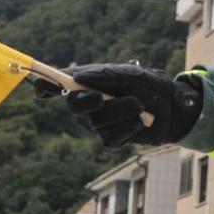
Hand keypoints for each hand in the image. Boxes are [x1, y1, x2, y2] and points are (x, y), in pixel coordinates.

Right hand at [36, 63, 201, 146]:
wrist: (175, 107)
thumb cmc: (151, 86)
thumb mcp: (131, 74)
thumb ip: (104, 74)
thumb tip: (76, 77)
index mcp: (92, 84)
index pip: (63, 85)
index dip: (47, 86)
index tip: (38, 85)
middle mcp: (92, 105)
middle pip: (76, 106)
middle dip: (87, 101)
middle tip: (100, 97)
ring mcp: (101, 124)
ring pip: (99, 121)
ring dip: (121, 110)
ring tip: (140, 105)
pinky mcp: (113, 139)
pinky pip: (112, 136)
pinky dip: (129, 126)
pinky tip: (142, 120)